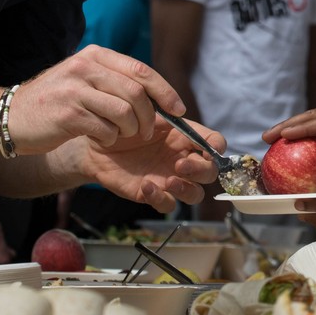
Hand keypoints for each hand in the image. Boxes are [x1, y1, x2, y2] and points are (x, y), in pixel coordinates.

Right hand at [8, 45, 187, 153]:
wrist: (9, 117)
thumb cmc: (53, 101)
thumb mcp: (82, 78)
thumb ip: (114, 79)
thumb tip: (157, 94)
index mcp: (94, 55)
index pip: (141, 70)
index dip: (165, 91)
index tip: (178, 109)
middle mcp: (85, 67)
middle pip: (137, 92)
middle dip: (150, 116)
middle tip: (147, 132)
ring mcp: (75, 90)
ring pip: (125, 112)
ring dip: (130, 130)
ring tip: (119, 135)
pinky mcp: (68, 115)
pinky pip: (106, 130)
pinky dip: (109, 139)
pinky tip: (99, 138)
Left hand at [69, 118, 224, 213]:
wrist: (99, 144)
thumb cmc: (125, 124)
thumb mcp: (145, 112)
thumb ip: (163, 109)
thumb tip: (179, 110)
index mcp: (185, 138)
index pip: (214, 144)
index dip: (216, 147)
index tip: (210, 148)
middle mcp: (183, 160)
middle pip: (209, 172)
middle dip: (201, 170)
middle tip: (180, 165)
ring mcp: (170, 179)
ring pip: (195, 194)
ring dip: (187, 189)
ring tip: (169, 180)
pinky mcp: (154, 194)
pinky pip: (167, 204)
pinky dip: (161, 198)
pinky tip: (146, 186)